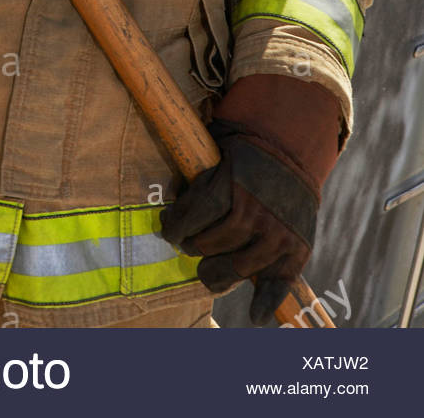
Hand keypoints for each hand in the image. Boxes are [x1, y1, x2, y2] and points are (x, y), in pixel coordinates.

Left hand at [159, 77, 341, 325]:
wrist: (292, 146)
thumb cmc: (243, 148)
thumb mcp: (215, 147)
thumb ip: (195, 173)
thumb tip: (163, 196)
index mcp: (232, 182)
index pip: (194, 215)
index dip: (176, 227)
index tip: (168, 230)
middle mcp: (254, 211)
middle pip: (212, 244)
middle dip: (195, 247)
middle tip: (190, 247)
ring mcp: (277, 232)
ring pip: (238, 267)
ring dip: (217, 273)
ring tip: (208, 272)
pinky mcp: (297, 247)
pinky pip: (280, 282)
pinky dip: (267, 301)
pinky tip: (255, 316)